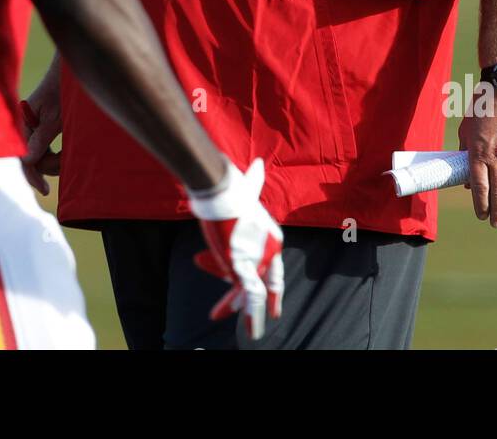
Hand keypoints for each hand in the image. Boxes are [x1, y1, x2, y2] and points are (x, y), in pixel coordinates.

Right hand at [19, 76, 61, 195]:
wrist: (72, 70)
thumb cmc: (64, 89)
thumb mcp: (56, 116)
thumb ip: (41, 138)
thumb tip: (27, 162)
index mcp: (22, 123)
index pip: (23, 157)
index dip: (32, 176)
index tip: (46, 190)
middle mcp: (26, 127)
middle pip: (33, 159)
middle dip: (51, 164)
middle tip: (68, 159)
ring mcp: (34, 127)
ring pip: (42, 155)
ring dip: (57, 158)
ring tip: (72, 149)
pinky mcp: (44, 127)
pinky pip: (47, 147)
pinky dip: (58, 152)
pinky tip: (69, 148)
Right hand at [188, 158, 284, 339]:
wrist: (223, 191)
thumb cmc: (233, 189)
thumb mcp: (248, 188)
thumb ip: (255, 180)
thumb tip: (258, 164)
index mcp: (273, 238)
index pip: (274, 271)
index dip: (274, 290)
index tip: (274, 308)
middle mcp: (269, 251)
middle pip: (259, 283)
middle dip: (258, 306)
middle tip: (260, 326)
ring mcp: (257, 260)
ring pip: (252, 294)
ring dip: (247, 314)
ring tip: (251, 333)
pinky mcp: (243, 266)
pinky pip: (248, 294)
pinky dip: (247, 310)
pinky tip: (243, 323)